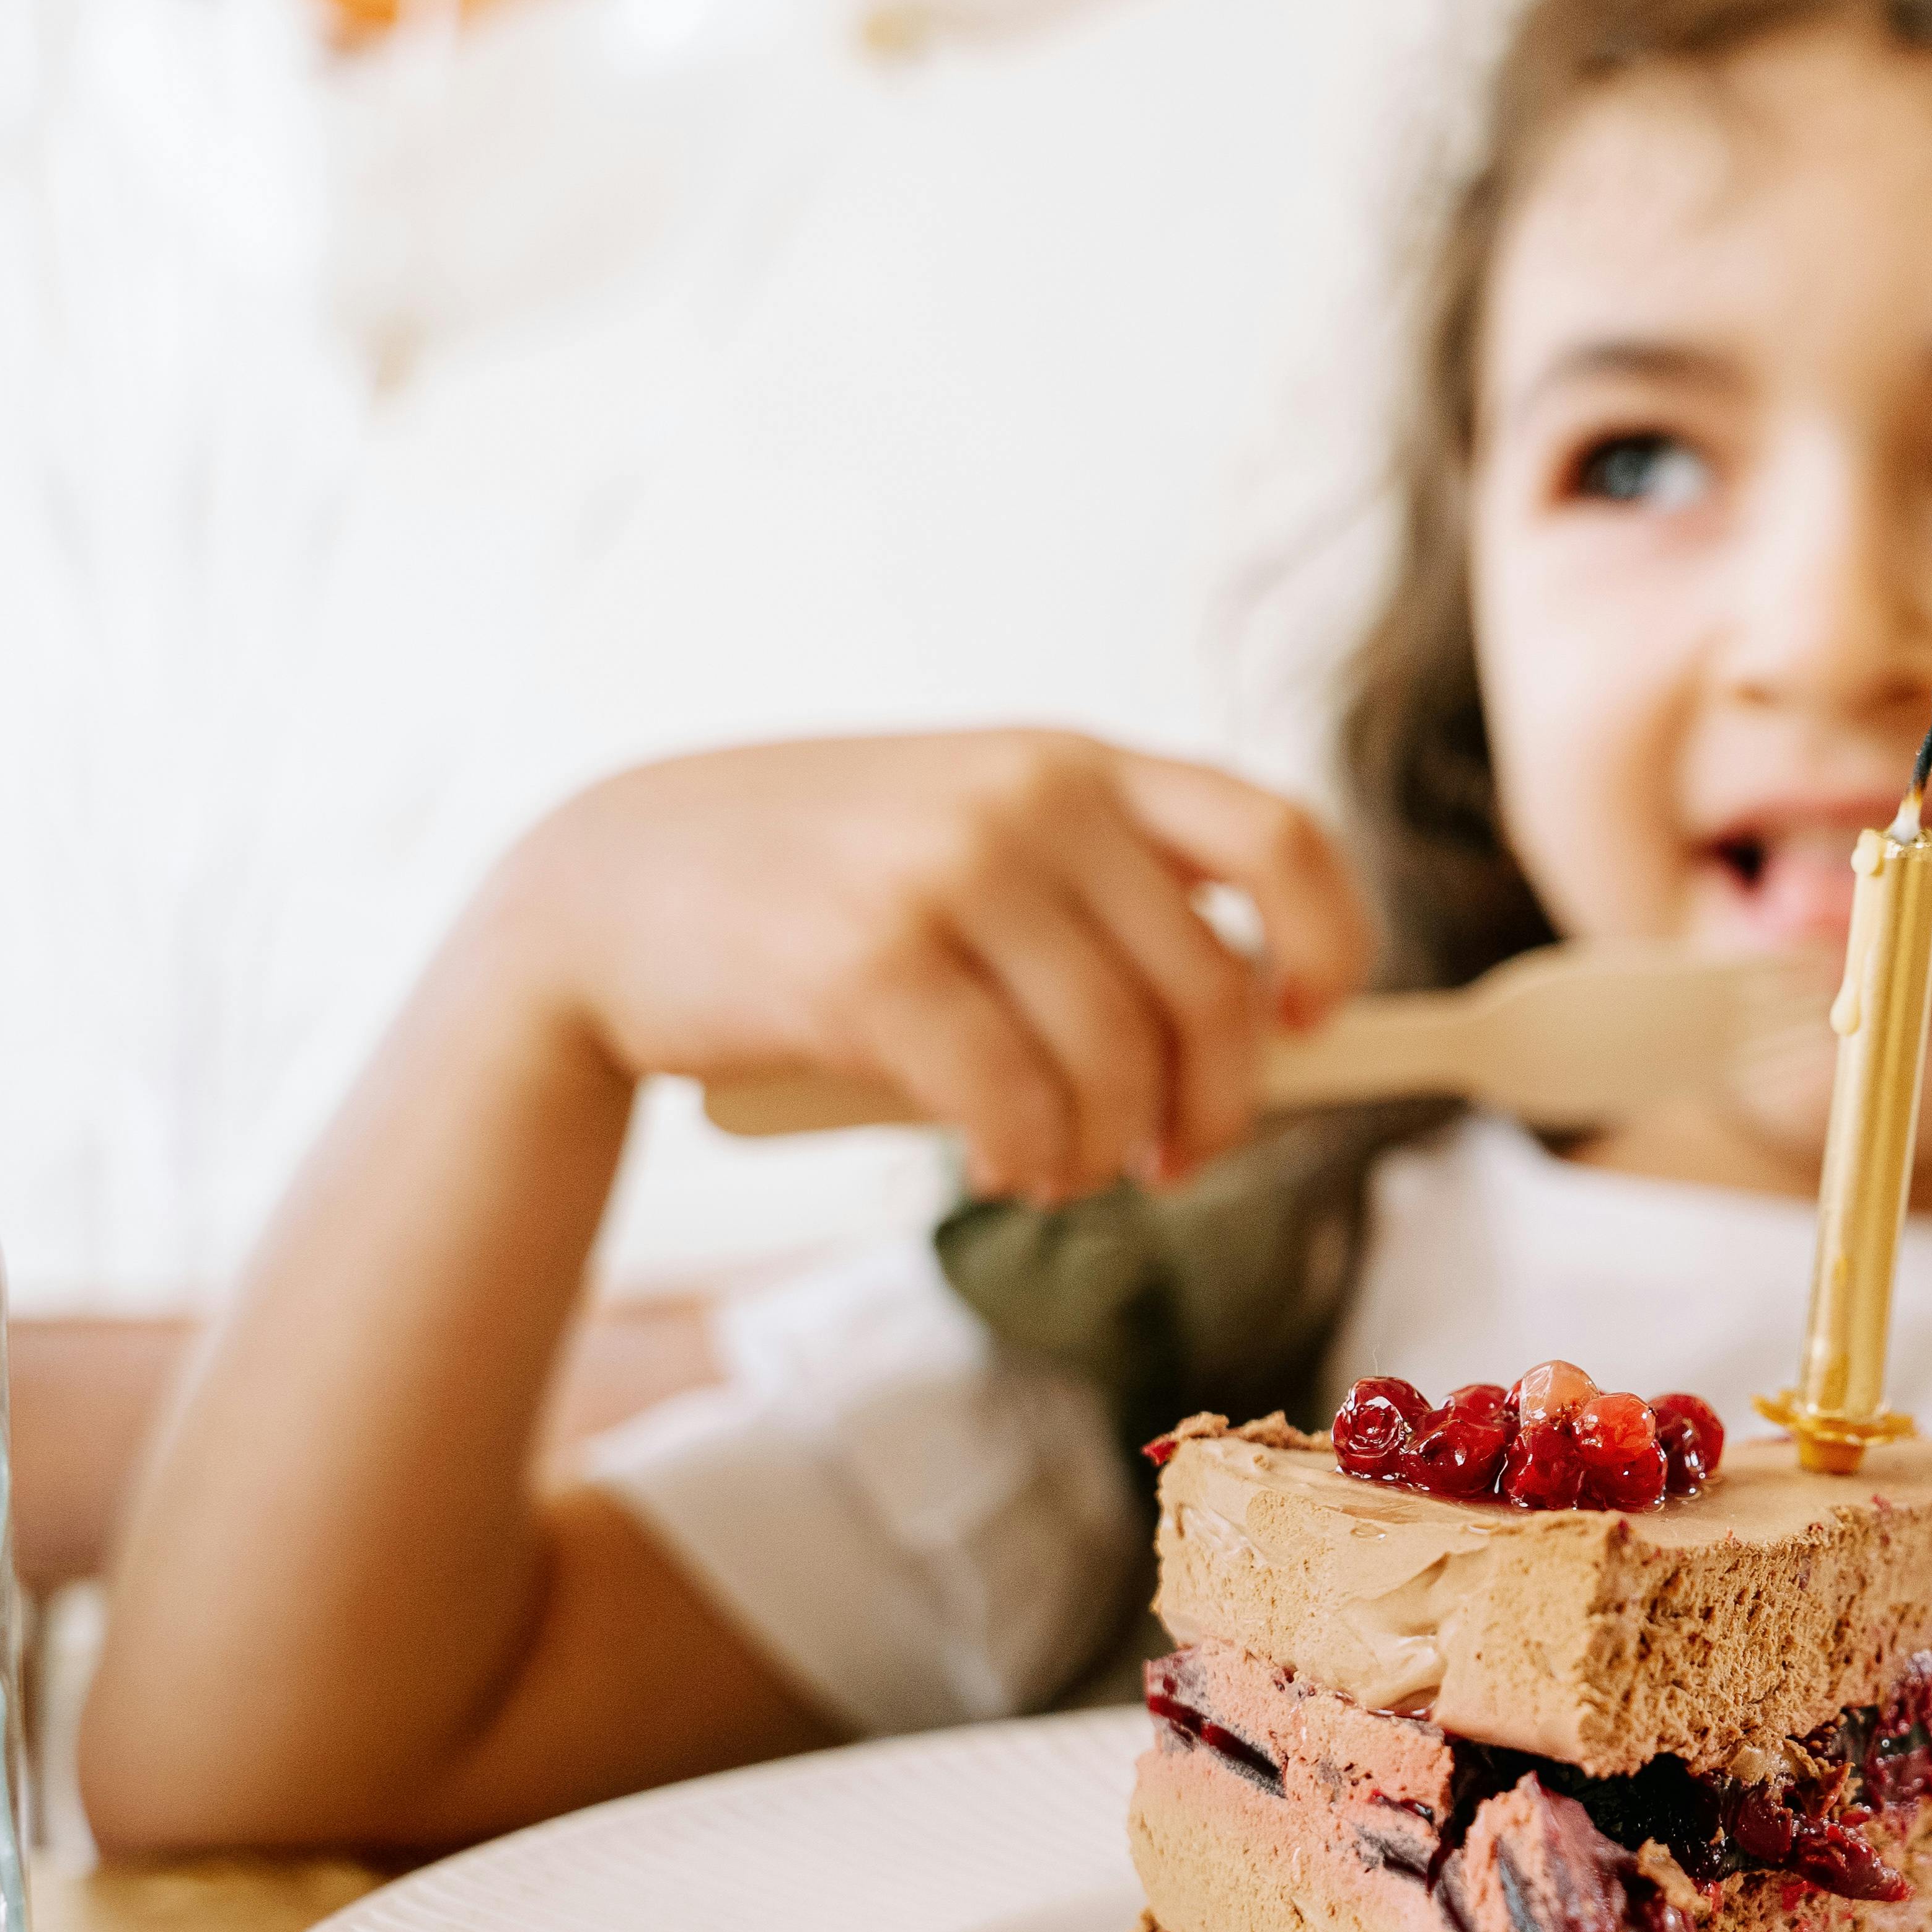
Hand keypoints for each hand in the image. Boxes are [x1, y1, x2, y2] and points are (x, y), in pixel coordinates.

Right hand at [484, 730, 1374, 1200]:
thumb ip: (1092, 892)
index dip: (1326, 941)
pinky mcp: (874, 966)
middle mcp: (1026, 799)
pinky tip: (1002, 1169)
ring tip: (1068, 1170)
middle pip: (1208, 987)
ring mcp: (949, 876)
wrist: (605, 891)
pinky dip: (1030, 1164)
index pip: (1276, 833)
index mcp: (1070, 761)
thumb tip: (1250, 1021)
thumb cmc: (808, 884)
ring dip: (1109, 1152)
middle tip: (1174, 1159)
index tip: (1306, 1019)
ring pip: (1118, 1065)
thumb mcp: (966, 831)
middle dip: (1215, 1105)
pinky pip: (1018, 1108)